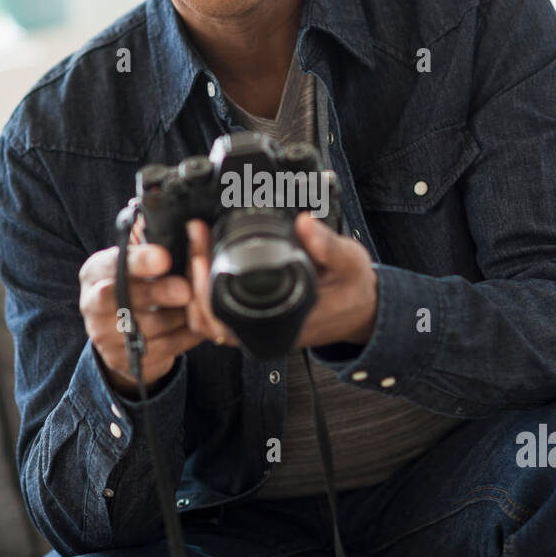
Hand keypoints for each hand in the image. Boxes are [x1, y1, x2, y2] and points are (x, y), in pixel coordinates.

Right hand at [78, 218, 235, 394]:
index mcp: (95, 272)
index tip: (164, 257)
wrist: (118, 337)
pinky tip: (198, 325)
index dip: (139, 261)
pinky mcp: (124, 360)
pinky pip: (163, 349)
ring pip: (147, 327)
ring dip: (178, 316)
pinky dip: (186, 336)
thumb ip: (146, 240)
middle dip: (157, 292)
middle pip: (122, 298)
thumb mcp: (131, 262)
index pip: (112, 263)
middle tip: (184, 288)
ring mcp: (105, 336)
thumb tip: (165, 214)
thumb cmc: (132, 288)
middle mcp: (93, 304)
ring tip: (195, 305)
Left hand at [182, 213, 378, 352]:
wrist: (361, 310)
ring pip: (206, 318)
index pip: (228, 316)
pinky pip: (217, 314)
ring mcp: (257, 332)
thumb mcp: (350, 262)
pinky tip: (206, 260)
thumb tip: (305, 223)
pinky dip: (206, 291)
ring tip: (199, 243)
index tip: (201, 254)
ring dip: (196, 283)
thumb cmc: (355, 289)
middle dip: (194, 276)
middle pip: (206, 317)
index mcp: (285, 325)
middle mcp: (265, 334)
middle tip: (196, 235)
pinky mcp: (254, 322)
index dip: (206, 286)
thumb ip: (328, 245)